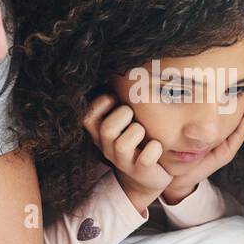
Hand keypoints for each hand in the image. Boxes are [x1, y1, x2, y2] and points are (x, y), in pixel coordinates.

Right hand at [82, 94, 173, 212]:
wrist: (148, 176)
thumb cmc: (136, 139)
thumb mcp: (124, 121)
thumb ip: (119, 101)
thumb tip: (124, 66)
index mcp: (100, 134)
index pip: (87, 117)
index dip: (101, 104)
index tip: (115, 99)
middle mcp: (107, 148)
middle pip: (107, 129)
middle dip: (123, 116)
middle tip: (133, 116)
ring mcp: (123, 162)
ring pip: (122, 144)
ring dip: (137, 132)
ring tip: (144, 132)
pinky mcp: (141, 172)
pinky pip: (146, 159)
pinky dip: (154, 149)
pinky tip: (157, 146)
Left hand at [161, 66, 243, 203]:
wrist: (172, 177)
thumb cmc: (171, 151)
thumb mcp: (173, 123)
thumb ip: (175, 106)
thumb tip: (166, 78)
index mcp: (216, 123)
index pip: (230, 97)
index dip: (236, 80)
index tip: (242, 59)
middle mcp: (225, 130)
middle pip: (242, 102)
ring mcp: (228, 140)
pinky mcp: (226, 151)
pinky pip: (240, 129)